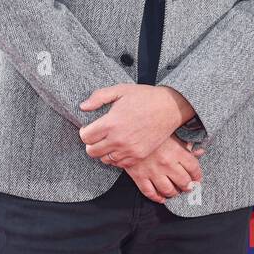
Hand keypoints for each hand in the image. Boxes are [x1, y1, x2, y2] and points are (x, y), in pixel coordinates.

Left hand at [79, 84, 194, 167]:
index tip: (90, 128)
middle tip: (98, 136)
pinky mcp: (139, 155)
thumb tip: (83, 107)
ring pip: (105, 159)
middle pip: (92, 151)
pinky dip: (116, 157)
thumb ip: (99, 97)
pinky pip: (119, 164)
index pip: (85, 137)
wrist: (170, 107)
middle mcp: (119, 139)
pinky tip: (120, 146)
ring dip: (104, 151)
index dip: (85, 132)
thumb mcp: (120, 90)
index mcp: (111, 123)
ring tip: (110, 141)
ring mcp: (130, 149)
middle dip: (91, 143)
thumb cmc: (145, 97)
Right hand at [125, 137, 205, 204]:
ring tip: (175, 192)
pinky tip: (161, 198)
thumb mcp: (172, 135)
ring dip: (174, 193)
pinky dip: (157, 198)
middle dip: (188, 186)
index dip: (197, 176)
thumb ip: (187, 146)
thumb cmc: (153, 133)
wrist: (128, 133)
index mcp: (177, 151)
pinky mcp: (139, 176)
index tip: (197, 179)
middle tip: (188, 187)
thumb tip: (200, 152)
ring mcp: (153, 171)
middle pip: (183, 182)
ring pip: (168, 190)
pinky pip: (150, 192)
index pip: (194, 168)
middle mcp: (167, 163)